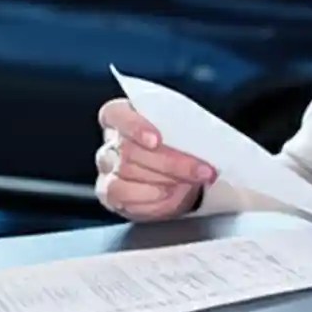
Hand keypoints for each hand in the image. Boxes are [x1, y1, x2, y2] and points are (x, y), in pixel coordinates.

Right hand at [94, 98, 217, 221]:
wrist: (178, 176)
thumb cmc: (178, 145)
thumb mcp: (182, 129)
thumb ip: (183, 127)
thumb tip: (204, 136)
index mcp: (121, 115)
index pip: (116, 114)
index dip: (134, 126)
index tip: (157, 140)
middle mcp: (110, 142)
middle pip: (130, 150)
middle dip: (171, 163)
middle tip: (201, 170)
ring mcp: (107, 170)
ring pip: (129, 173)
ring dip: (166, 180)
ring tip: (192, 182)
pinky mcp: (110, 194)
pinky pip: (125, 196)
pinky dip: (152, 197)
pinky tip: (172, 194)